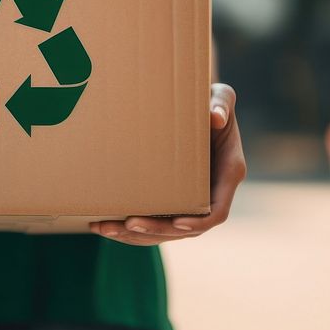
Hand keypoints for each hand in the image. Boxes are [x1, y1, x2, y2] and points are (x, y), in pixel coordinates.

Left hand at [90, 83, 245, 244]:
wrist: (199, 106)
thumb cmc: (210, 98)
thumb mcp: (220, 95)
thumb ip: (222, 102)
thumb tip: (216, 116)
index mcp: (227, 174)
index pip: (217, 211)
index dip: (198, 221)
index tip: (178, 224)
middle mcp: (211, 193)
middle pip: (185, 228)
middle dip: (156, 230)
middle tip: (127, 225)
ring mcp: (191, 199)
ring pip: (165, 230)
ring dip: (135, 234)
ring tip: (104, 228)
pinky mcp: (173, 198)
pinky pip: (154, 219)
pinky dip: (129, 226)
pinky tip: (102, 223)